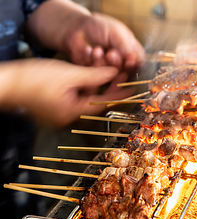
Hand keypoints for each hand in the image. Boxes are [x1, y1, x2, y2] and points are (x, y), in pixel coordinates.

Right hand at [0, 59, 132, 126]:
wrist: (8, 83)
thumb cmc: (33, 79)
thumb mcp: (69, 74)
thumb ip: (94, 75)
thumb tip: (113, 73)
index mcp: (73, 112)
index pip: (103, 104)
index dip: (119, 95)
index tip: (131, 89)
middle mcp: (69, 117)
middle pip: (95, 102)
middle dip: (108, 87)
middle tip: (119, 74)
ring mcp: (62, 113)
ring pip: (86, 99)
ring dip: (96, 85)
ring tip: (106, 71)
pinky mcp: (56, 108)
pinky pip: (76, 98)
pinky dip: (84, 88)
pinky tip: (89, 77)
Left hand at [66, 12, 144, 70]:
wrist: (77, 28)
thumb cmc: (99, 27)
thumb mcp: (116, 32)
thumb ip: (126, 46)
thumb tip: (135, 60)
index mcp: (131, 52)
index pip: (138, 64)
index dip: (133, 65)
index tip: (129, 60)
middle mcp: (121, 63)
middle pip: (124, 72)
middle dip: (116, 63)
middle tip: (110, 54)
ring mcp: (107, 69)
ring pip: (109, 75)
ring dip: (102, 62)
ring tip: (96, 50)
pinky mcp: (94, 74)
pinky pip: (95, 74)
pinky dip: (91, 61)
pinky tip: (88, 50)